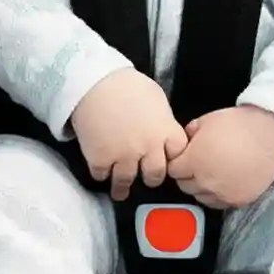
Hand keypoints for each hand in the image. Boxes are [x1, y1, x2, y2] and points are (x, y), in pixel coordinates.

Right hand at [70, 68, 189, 200]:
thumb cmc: (126, 84)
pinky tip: (101, 172)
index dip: (173, 157)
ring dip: (123, 186)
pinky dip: (101, 173)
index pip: (178, 155)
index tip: (167, 159)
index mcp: (165, 131)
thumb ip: (162, 120)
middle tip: (147, 178)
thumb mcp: (155, 99)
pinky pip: (101, 175)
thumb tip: (161, 129)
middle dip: (151, 177)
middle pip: (156, 175)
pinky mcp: (100, 160)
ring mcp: (124, 156)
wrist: (95, 82)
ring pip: (127, 181)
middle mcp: (148, 148)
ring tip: (120, 191)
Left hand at [167, 105, 273, 209]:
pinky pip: (218, 203)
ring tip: (212, 172)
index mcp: (193, 161)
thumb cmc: (238, 125)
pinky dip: (217, 194)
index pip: (173, 170)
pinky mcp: (237, 200)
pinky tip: (223, 181)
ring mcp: (221, 193)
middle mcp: (204, 181)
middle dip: (187, 174)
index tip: (184, 157)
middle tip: (198, 163)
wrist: (269, 135)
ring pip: (200, 196)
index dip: (178, 161)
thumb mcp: (206, 120)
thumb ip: (189, 133)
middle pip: (184, 185)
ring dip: (201, 186)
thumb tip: (185, 141)